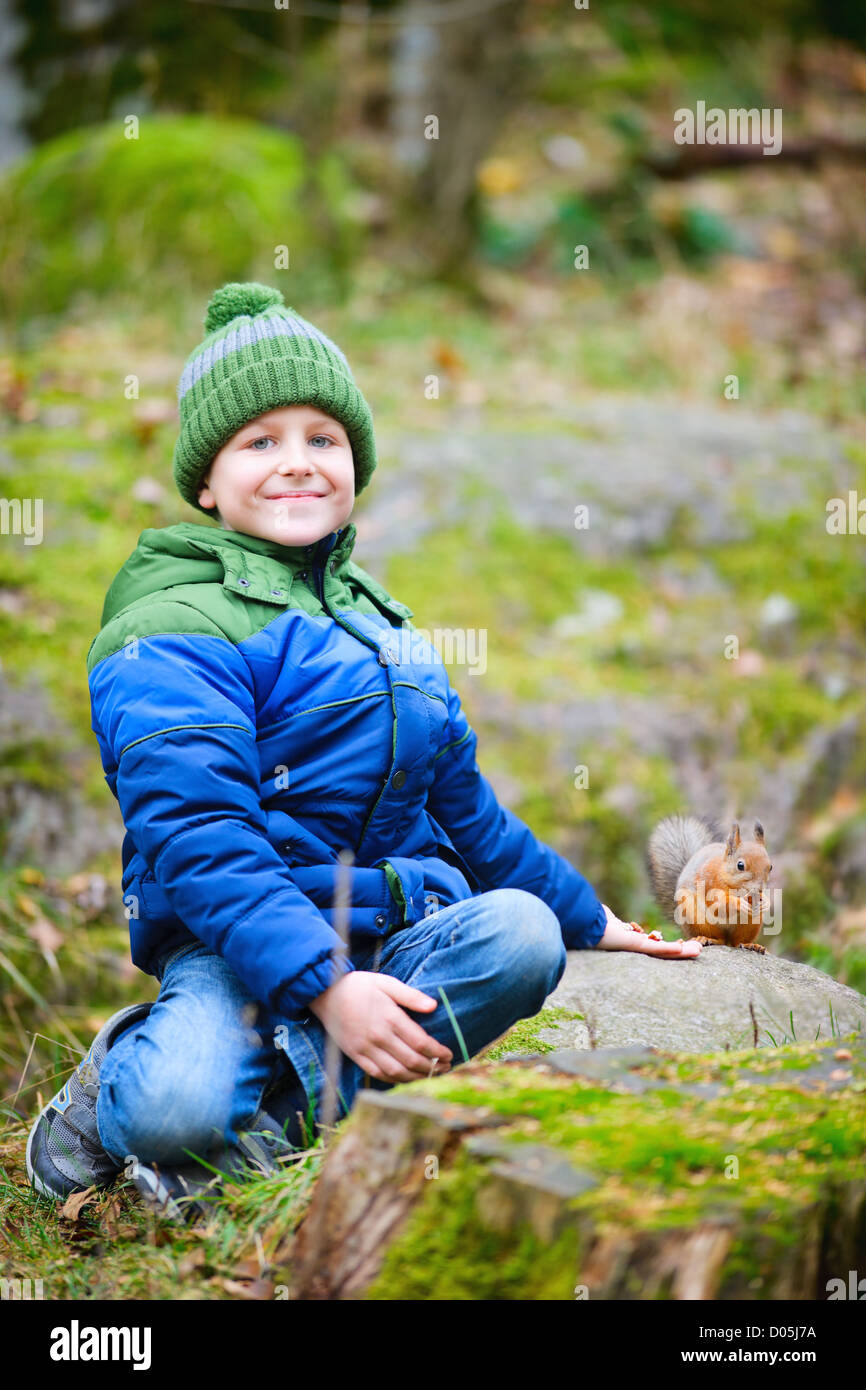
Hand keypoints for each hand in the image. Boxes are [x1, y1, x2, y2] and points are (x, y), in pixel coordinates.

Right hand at [309, 971, 453, 1082]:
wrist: (324, 993)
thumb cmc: (358, 985)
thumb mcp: (386, 982)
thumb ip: (410, 995)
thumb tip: (434, 1006)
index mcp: (389, 1017)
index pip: (420, 1042)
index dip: (438, 1052)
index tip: (450, 1054)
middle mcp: (379, 1036)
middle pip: (412, 1060)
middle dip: (433, 1067)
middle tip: (446, 1068)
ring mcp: (365, 1049)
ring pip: (397, 1072)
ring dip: (417, 1078)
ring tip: (431, 1076)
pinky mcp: (355, 1056)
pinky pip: (378, 1074)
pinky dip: (395, 1080)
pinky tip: (406, 1079)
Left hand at [596, 904, 702, 958]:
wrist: (586, 925)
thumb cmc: (592, 922)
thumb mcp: (606, 920)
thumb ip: (610, 919)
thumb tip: (606, 914)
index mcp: (630, 940)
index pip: (653, 944)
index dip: (667, 944)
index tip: (679, 944)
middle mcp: (635, 946)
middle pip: (662, 950)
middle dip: (680, 950)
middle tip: (696, 950)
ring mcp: (637, 947)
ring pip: (664, 952)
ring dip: (682, 951)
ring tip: (698, 950)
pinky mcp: (637, 945)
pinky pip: (658, 949)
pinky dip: (673, 950)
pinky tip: (686, 950)